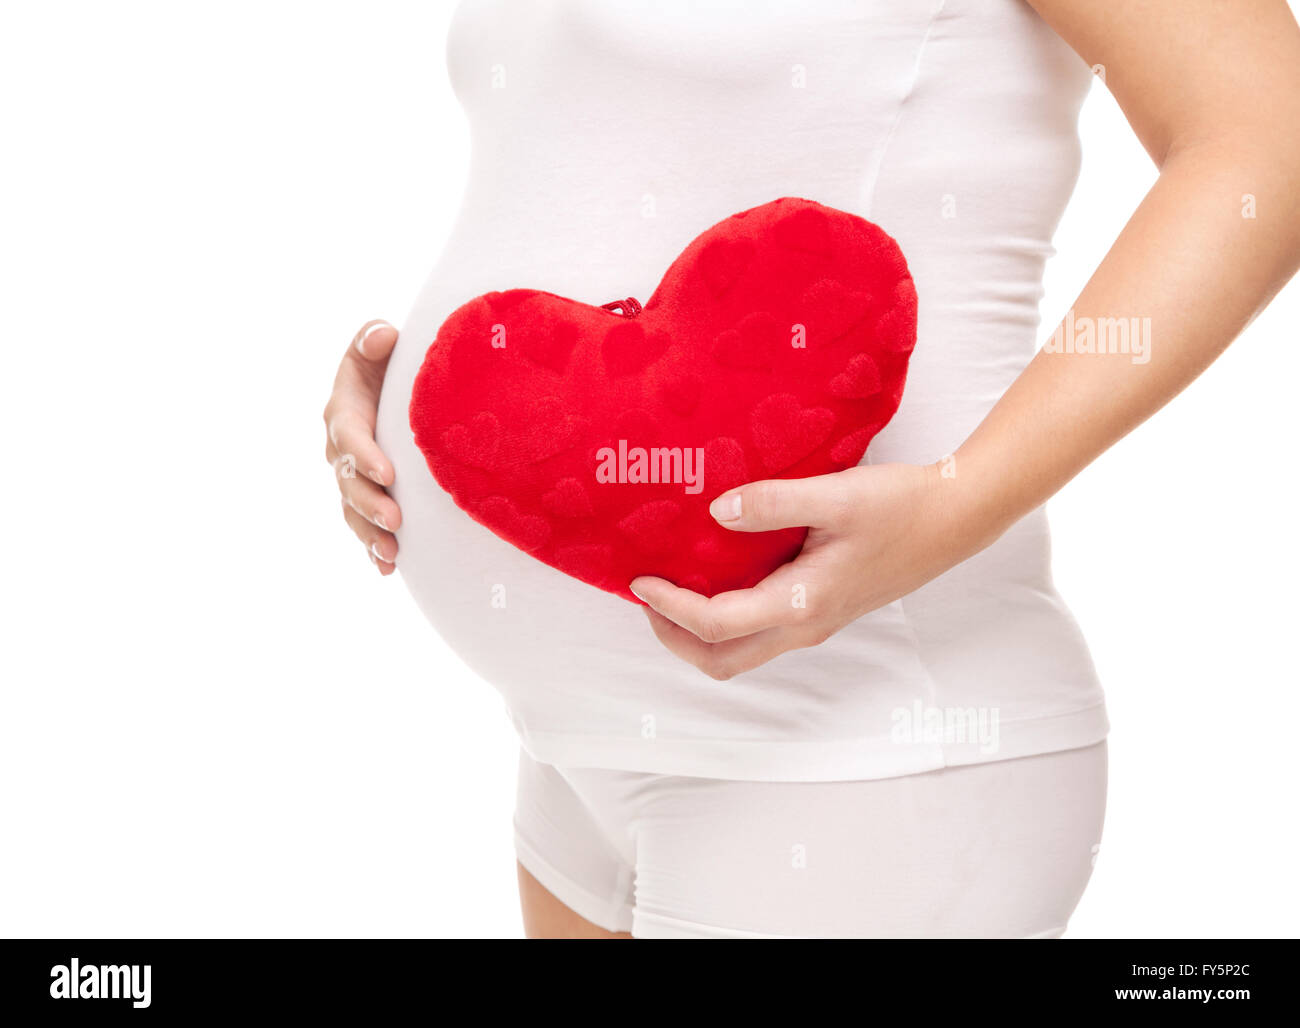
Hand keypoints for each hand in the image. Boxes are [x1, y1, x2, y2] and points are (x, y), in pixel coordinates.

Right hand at [324, 319, 402, 574]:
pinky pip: (365, 527)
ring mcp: (353, 477)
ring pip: (353, 510)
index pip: (349, 435)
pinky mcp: (368, 497)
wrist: (398, 389)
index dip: (364, 455)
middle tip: (395, 519)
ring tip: (391, 552)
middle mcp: (342, 448)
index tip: (387, 472)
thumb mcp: (379, 346)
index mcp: (344, 412)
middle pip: (348, 481)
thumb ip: (374, 341)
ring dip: (370, 533)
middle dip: (369, 503)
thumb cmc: (390, 364)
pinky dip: (374, 549)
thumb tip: (383, 337)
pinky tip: (389, 568)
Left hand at [630, 462, 994, 679]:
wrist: (955, 518)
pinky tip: (721, 576)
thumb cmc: (900, 505)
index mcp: (801, 603)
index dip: (669, 606)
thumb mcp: (834, 496)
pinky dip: (728, 618)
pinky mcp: (824, 609)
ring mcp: (816, 623)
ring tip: (674, 590)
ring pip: (744, 651)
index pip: (716, 624)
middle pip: (723, 661)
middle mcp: (805, 625)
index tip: (638, 579)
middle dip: (675, 638)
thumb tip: (716, 512)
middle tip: (647, 599)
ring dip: (700, 632)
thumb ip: (772, 504)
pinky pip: (763, 631)